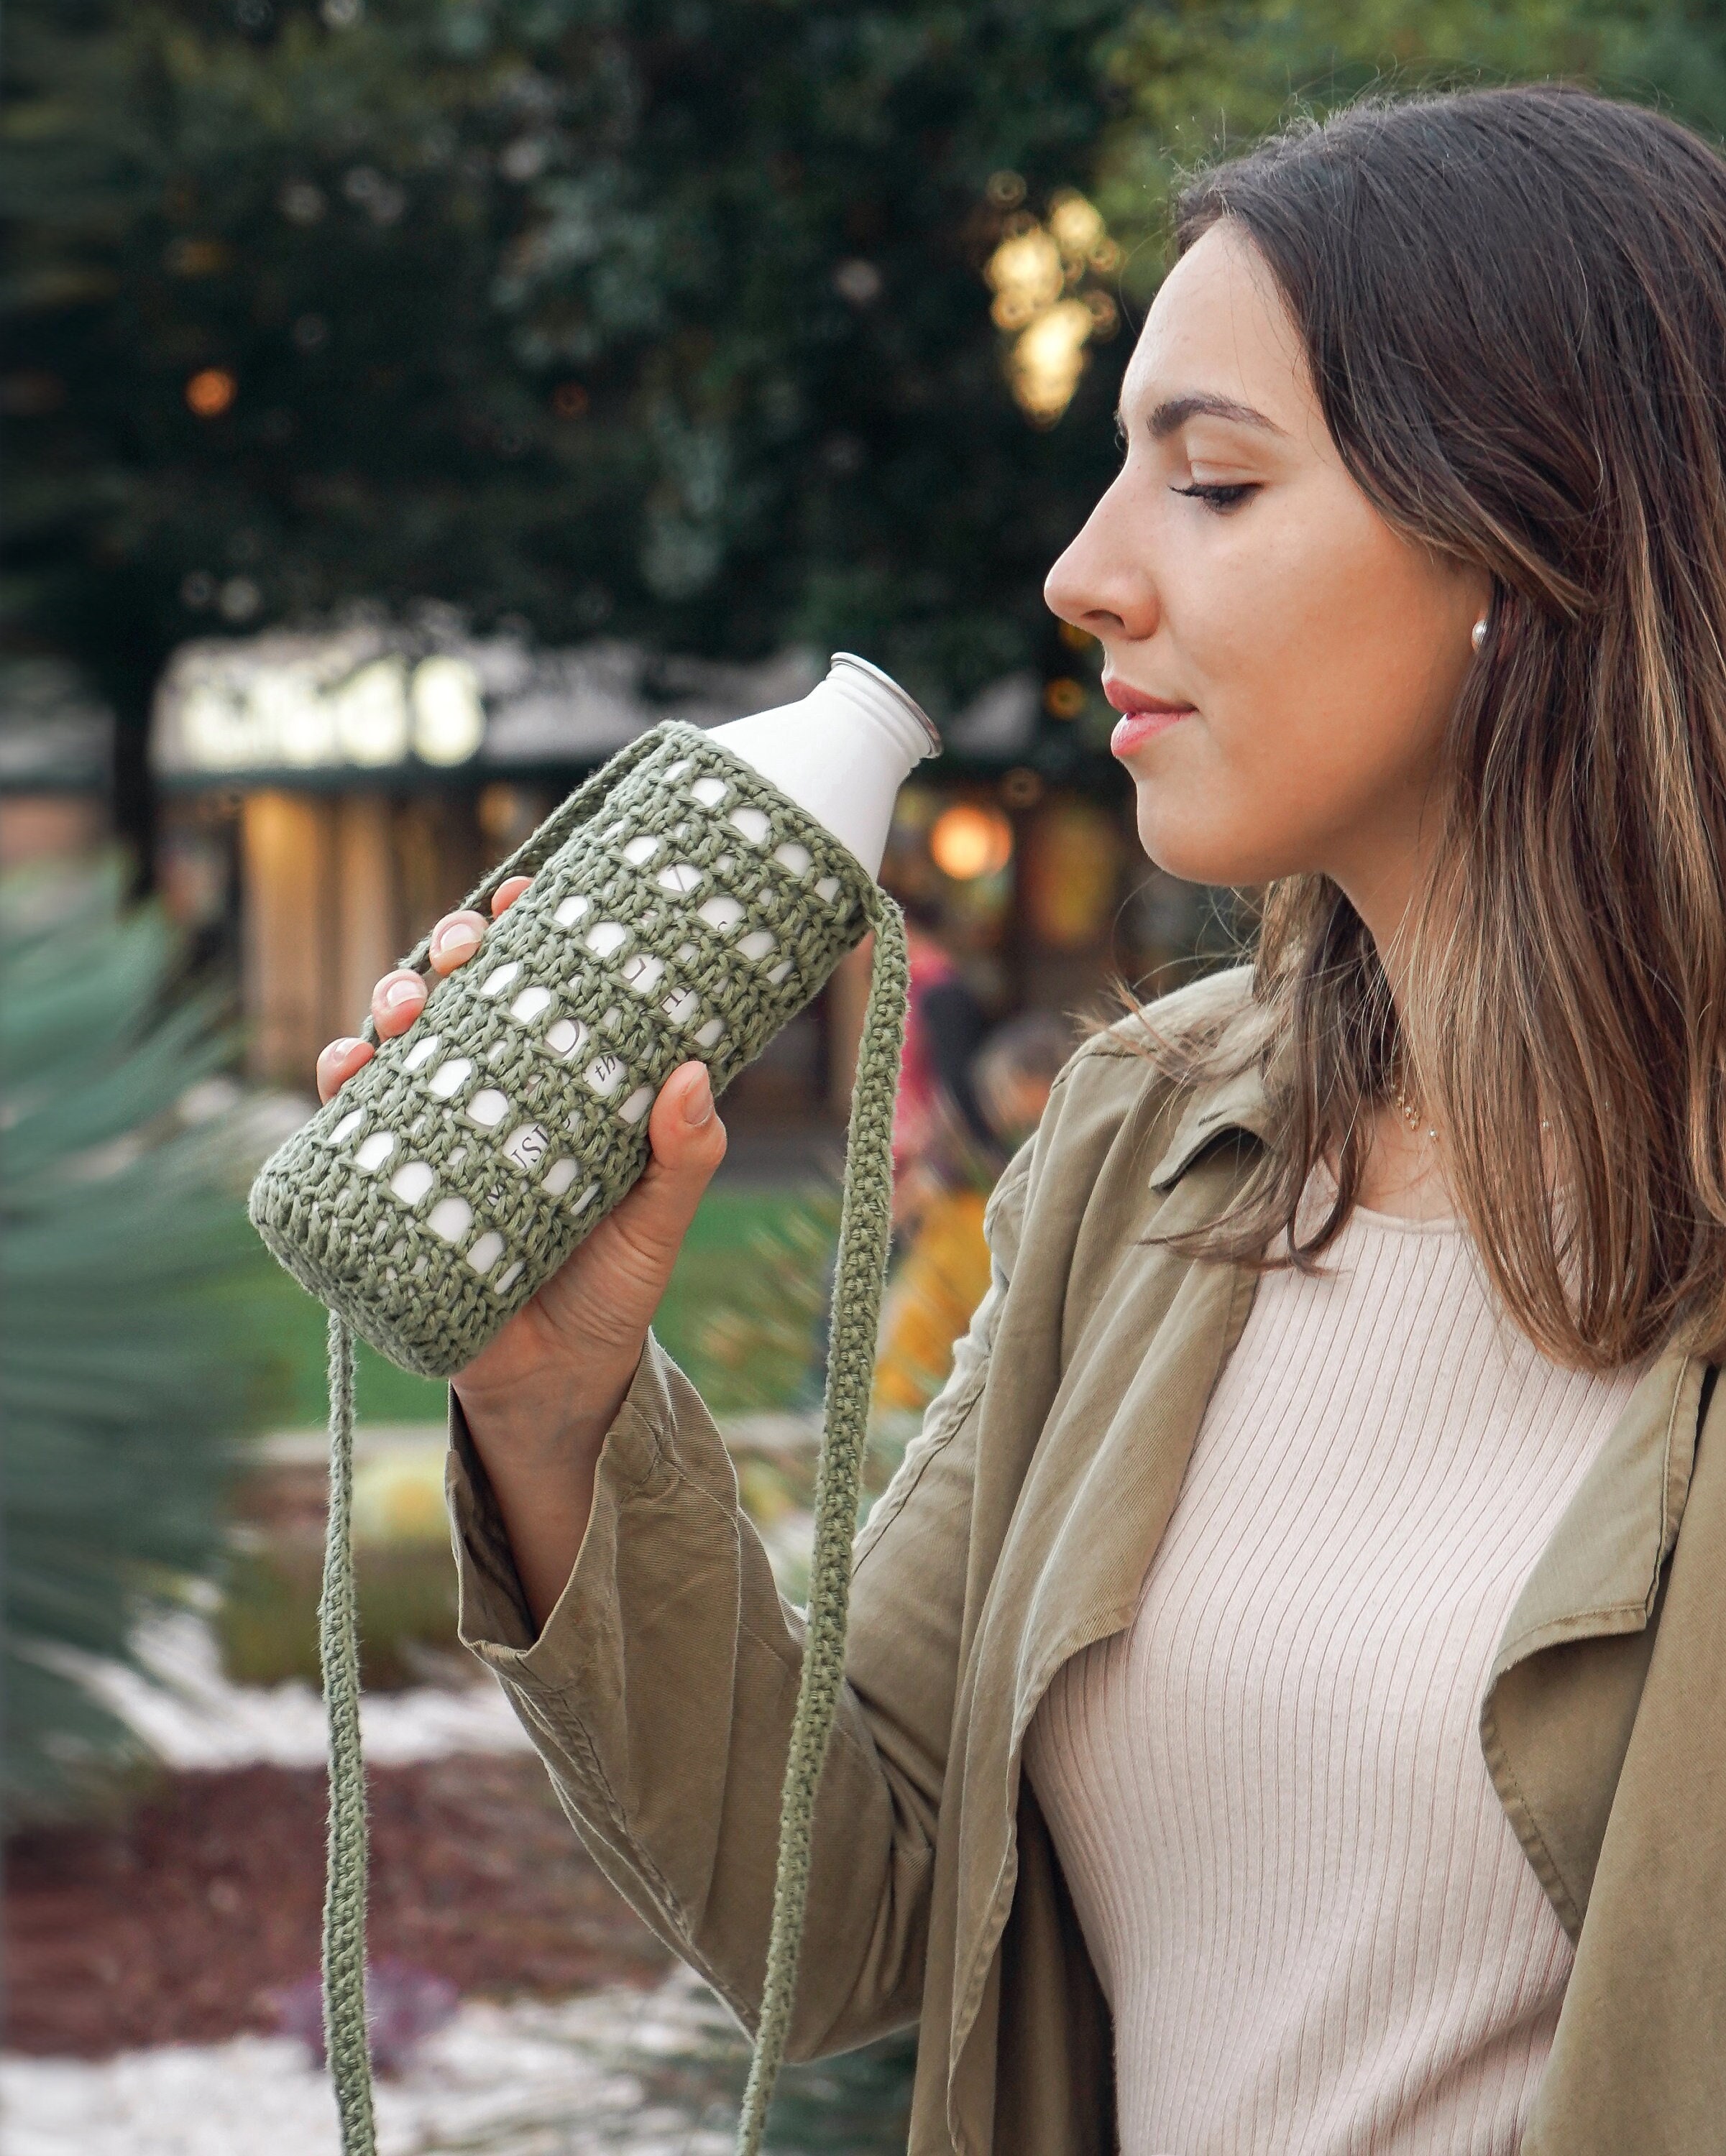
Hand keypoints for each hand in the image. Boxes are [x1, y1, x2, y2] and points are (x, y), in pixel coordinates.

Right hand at [314, 876, 727, 1620]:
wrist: (561, 1383)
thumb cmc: (616, 1288)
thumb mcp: (661, 1218)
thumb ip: (687, 1155)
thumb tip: (694, 1075)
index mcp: (558, 1088)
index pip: (539, 990)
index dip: (528, 931)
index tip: (531, 891)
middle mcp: (492, 1100)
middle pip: (460, 1002)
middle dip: (452, 955)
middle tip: (465, 944)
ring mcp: (436, 1140)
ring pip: (401, 1050)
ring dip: (393, 1008)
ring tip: (409, 1003)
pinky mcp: (392, 1191)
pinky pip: (351, 1131)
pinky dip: (340, 1090)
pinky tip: (346, 1066)